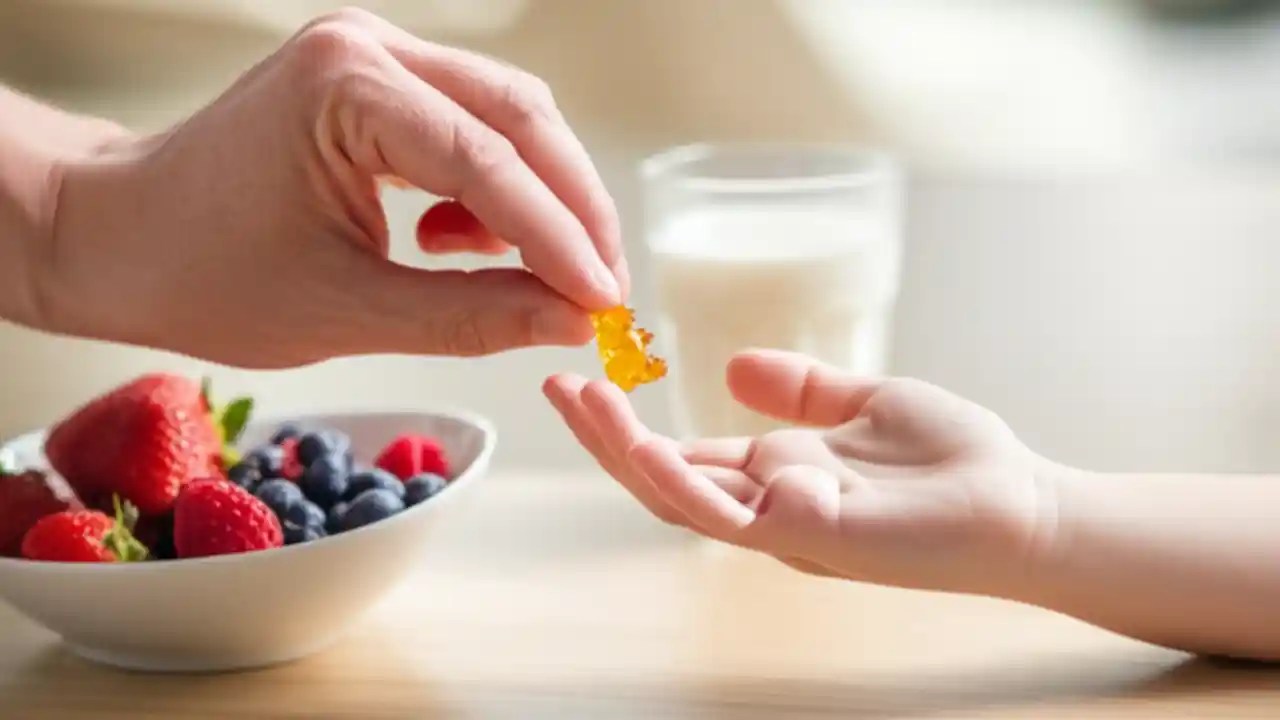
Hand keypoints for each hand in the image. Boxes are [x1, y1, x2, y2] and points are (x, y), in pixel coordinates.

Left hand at [33, 8, 624, 366]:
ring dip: (538, 198)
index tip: (605, 304)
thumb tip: (573, 322)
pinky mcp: (376, 80)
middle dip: (571, 208)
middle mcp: (366, 48)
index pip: (487, 161)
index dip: (559, 239)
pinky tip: (456, 241)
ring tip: (531, 275)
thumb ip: (473, 316)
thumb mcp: (347, 312)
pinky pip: (469, 125)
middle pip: (518, 116)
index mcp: (344, 88)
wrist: (120, 235)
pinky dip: (491, 188)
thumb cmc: (206, 275)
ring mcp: (372, 54)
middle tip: (602, 290)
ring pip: (505, 115)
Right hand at [544, 349, 1057, 597]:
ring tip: (583, 406)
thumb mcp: (865, 402)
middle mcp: (769, 508)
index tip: (582, 380)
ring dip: (626, 458)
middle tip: (557, 389)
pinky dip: (694, 486)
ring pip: (684, 503)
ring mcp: (789, 527)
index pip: (683, 457)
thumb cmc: (954, 464)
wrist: (1024, 505)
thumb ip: (801, 390)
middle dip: (605, 439)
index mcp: (775, 478)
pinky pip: (742, 519)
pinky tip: (659, 447)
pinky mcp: (820, 535)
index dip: (627, 427)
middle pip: (664, 481)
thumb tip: (733, 365)